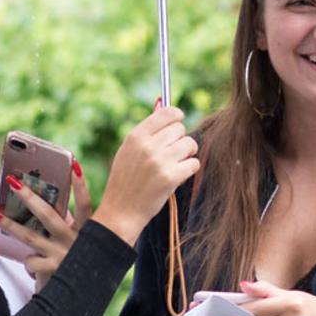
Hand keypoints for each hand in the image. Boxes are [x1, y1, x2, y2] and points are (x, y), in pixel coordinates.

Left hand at [0, 165, 92, 290]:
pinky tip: (30, 262)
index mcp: (87, 230)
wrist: (83, 294)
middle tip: (13, 182)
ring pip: (30, 237)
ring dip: (9, 224)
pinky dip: (28, 260)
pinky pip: (31, 261)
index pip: (86, 205)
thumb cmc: (79, 260)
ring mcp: (63, 256)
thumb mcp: (81, 241)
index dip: (81, 186)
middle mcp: (76, 241)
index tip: (75, 164)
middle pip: (49, 216)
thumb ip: (70, 224)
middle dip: (29, 198)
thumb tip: (45, 203)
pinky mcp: (53, 271)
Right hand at [93, 106, 198, 245]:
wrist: (121, 211)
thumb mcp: (128, 151)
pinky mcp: (171, 177)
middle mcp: (148, 145)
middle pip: (180, 129)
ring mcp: (160, 161)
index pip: (166, 113)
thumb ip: (146, 130)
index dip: (177, 116)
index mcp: (135, 136)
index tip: (179, 121)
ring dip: (187, 154)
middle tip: (173, 153)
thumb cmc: (126, 180)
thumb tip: (162, 103)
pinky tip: (178, 176)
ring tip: (176, 164)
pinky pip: (194, 163)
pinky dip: (190, 169)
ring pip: (190, 144)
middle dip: (180, 139)